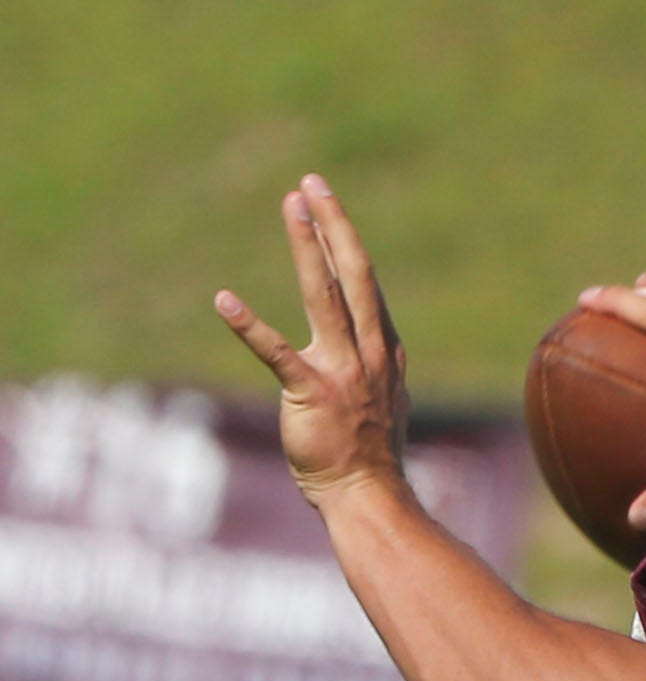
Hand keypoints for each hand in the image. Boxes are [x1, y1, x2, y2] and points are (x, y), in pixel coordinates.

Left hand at [215, 175, 409, 508]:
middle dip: (334, 224)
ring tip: (293, 204)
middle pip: (355, 273)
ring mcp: (344, 370)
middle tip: (313, 184)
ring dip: (308, 245)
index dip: (344, 242)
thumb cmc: (369, 456)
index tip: (325, 209)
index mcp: (386, 350)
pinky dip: (249, 325)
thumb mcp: (382, 400)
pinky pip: (278, 352)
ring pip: (326, 294)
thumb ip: (373, 366)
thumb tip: (370, 348)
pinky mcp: (312, 393)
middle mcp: (370, 351)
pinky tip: (224, 300)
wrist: (368, 495)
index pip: (365, 285)